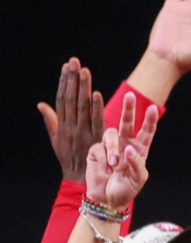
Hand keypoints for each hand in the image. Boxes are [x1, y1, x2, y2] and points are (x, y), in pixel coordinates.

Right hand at [39, 58, 105, 182]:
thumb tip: (41, 104)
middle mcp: (71, 127)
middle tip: (74, 61)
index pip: (62, 99)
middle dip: (72, 79)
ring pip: (83, 107)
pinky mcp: (97, 140)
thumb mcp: (56, 140)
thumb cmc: (69, 160)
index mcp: (62, 126)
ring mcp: (84, 133)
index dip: (64, 82)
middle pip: (71, 99)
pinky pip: (97, 122)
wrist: (80, 181)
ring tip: (84, 70)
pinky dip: (97, 108)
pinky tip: (97, 93)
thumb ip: (51, 121)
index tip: (66, 67)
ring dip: (84, 88)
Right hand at [84, 94, 158, 211]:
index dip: (150, 120)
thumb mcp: (137, 179)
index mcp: (139, 150)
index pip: (146, 132)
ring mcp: (110, 146)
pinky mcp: (96, 150)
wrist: (108, 199)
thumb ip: (136, 164)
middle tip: (129, 95)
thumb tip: (129, 149)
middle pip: (127, 122)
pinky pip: (99, 146)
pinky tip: (105, 167)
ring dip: (113, 148)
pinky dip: (103, 156)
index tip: (153, 108)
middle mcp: (125, 144)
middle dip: (129, 109)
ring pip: (111, 134)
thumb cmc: (126, 190)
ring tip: (114, 164)